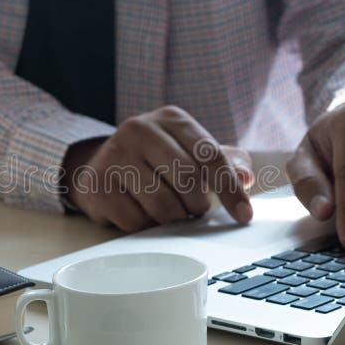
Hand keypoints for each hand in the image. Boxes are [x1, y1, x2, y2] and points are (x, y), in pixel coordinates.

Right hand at [62, 106, 253, 231]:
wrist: (103, 164)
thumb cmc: (158, 160)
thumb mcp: (193, 151)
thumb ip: (225, 163)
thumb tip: (247, 177)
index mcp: (171, 118)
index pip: (209, 154)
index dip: (230, 189)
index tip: (244, 216)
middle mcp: (140, 129)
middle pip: (187, 180)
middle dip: (198, 205)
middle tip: (195, 210)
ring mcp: (115, 155)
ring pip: (162, 205)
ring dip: (174, 219)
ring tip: (170, 212)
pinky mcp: (98, 185)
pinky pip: (136, 221)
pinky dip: (147, 226)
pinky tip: (143, 212)